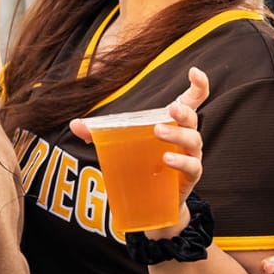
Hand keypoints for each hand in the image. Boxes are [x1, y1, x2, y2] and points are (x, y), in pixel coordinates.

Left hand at [69, 66, 211, 235]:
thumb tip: (75, 124)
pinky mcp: (189, 177)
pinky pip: (192, 167)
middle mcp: (187, 136)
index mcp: (175, 123)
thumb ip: (100, 133)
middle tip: (170, 108)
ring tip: (158, 132)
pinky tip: (167, 159)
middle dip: (183, 111)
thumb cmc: (143, 162)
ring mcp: (191, 156)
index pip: (193, 100)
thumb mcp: (122, 144)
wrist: (153, 202)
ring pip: (193, 140)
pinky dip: (181, 162)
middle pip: (192, 118)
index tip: (194, 72)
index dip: (198, 85)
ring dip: (177, 134)